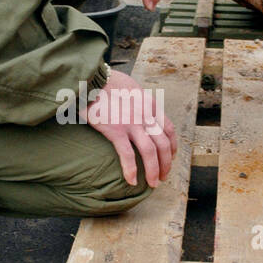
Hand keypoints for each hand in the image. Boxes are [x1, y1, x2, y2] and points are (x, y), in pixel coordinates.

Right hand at [86, 68, 176, 186]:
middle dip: (166, 163)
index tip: (170, 157)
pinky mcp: (116, 130)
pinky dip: (131, 170)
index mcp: (150, 105)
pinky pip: (127, 155)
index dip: (172, 146)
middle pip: (163, 144)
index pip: (169, 129)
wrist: (91, 79)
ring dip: (154, 171)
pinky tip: (132, 181)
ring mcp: (132, 123)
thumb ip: (138, 101)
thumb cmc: (106, 82)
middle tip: (164, 176)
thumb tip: (136, 109)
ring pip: (150, 152)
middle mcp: (145, 115)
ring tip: (153, 183)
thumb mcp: (131, 87)